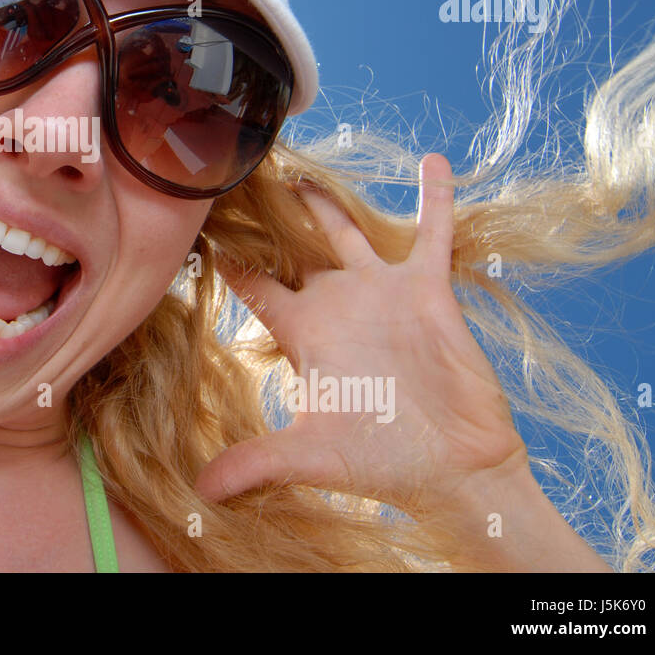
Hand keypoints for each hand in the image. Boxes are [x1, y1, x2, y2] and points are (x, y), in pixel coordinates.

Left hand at [196, 154, 530, 520]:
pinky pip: (432, 235)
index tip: (199, 220)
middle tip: (239, 169)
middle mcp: (336, 303)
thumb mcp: (311, 456)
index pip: (253, 283)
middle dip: (268, 214)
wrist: (455, 467)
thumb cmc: (382, 461)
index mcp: (302, 331)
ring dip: (327, 201)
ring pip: (347, 231)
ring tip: (298, 167)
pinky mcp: (428, 291)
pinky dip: (434, 200)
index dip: (226, 256)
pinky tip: (432, 162)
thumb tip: (201, 491)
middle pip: (292, 245)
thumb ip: (256, 463)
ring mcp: (381, 292)